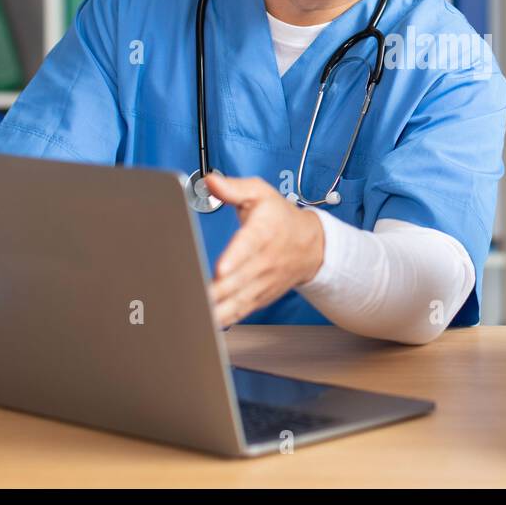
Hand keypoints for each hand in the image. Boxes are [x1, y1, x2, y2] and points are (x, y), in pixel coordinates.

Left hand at [205, 173, 325, 328]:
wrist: (312, 244)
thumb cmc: (280, 217)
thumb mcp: (260, 193)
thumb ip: (233, 187)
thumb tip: (209, 181)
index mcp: (263, 230)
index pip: (249, 244)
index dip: (236, 257)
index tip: (221, 269)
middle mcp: (264, 259)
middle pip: (239, 278)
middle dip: (216, 291)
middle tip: (193, 297)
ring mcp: (263, 281)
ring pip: (239, 299)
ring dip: (218, 309)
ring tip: (197, 315)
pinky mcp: (261, 296)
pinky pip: (242, 309)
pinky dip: (226, 318)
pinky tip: (207, 323)